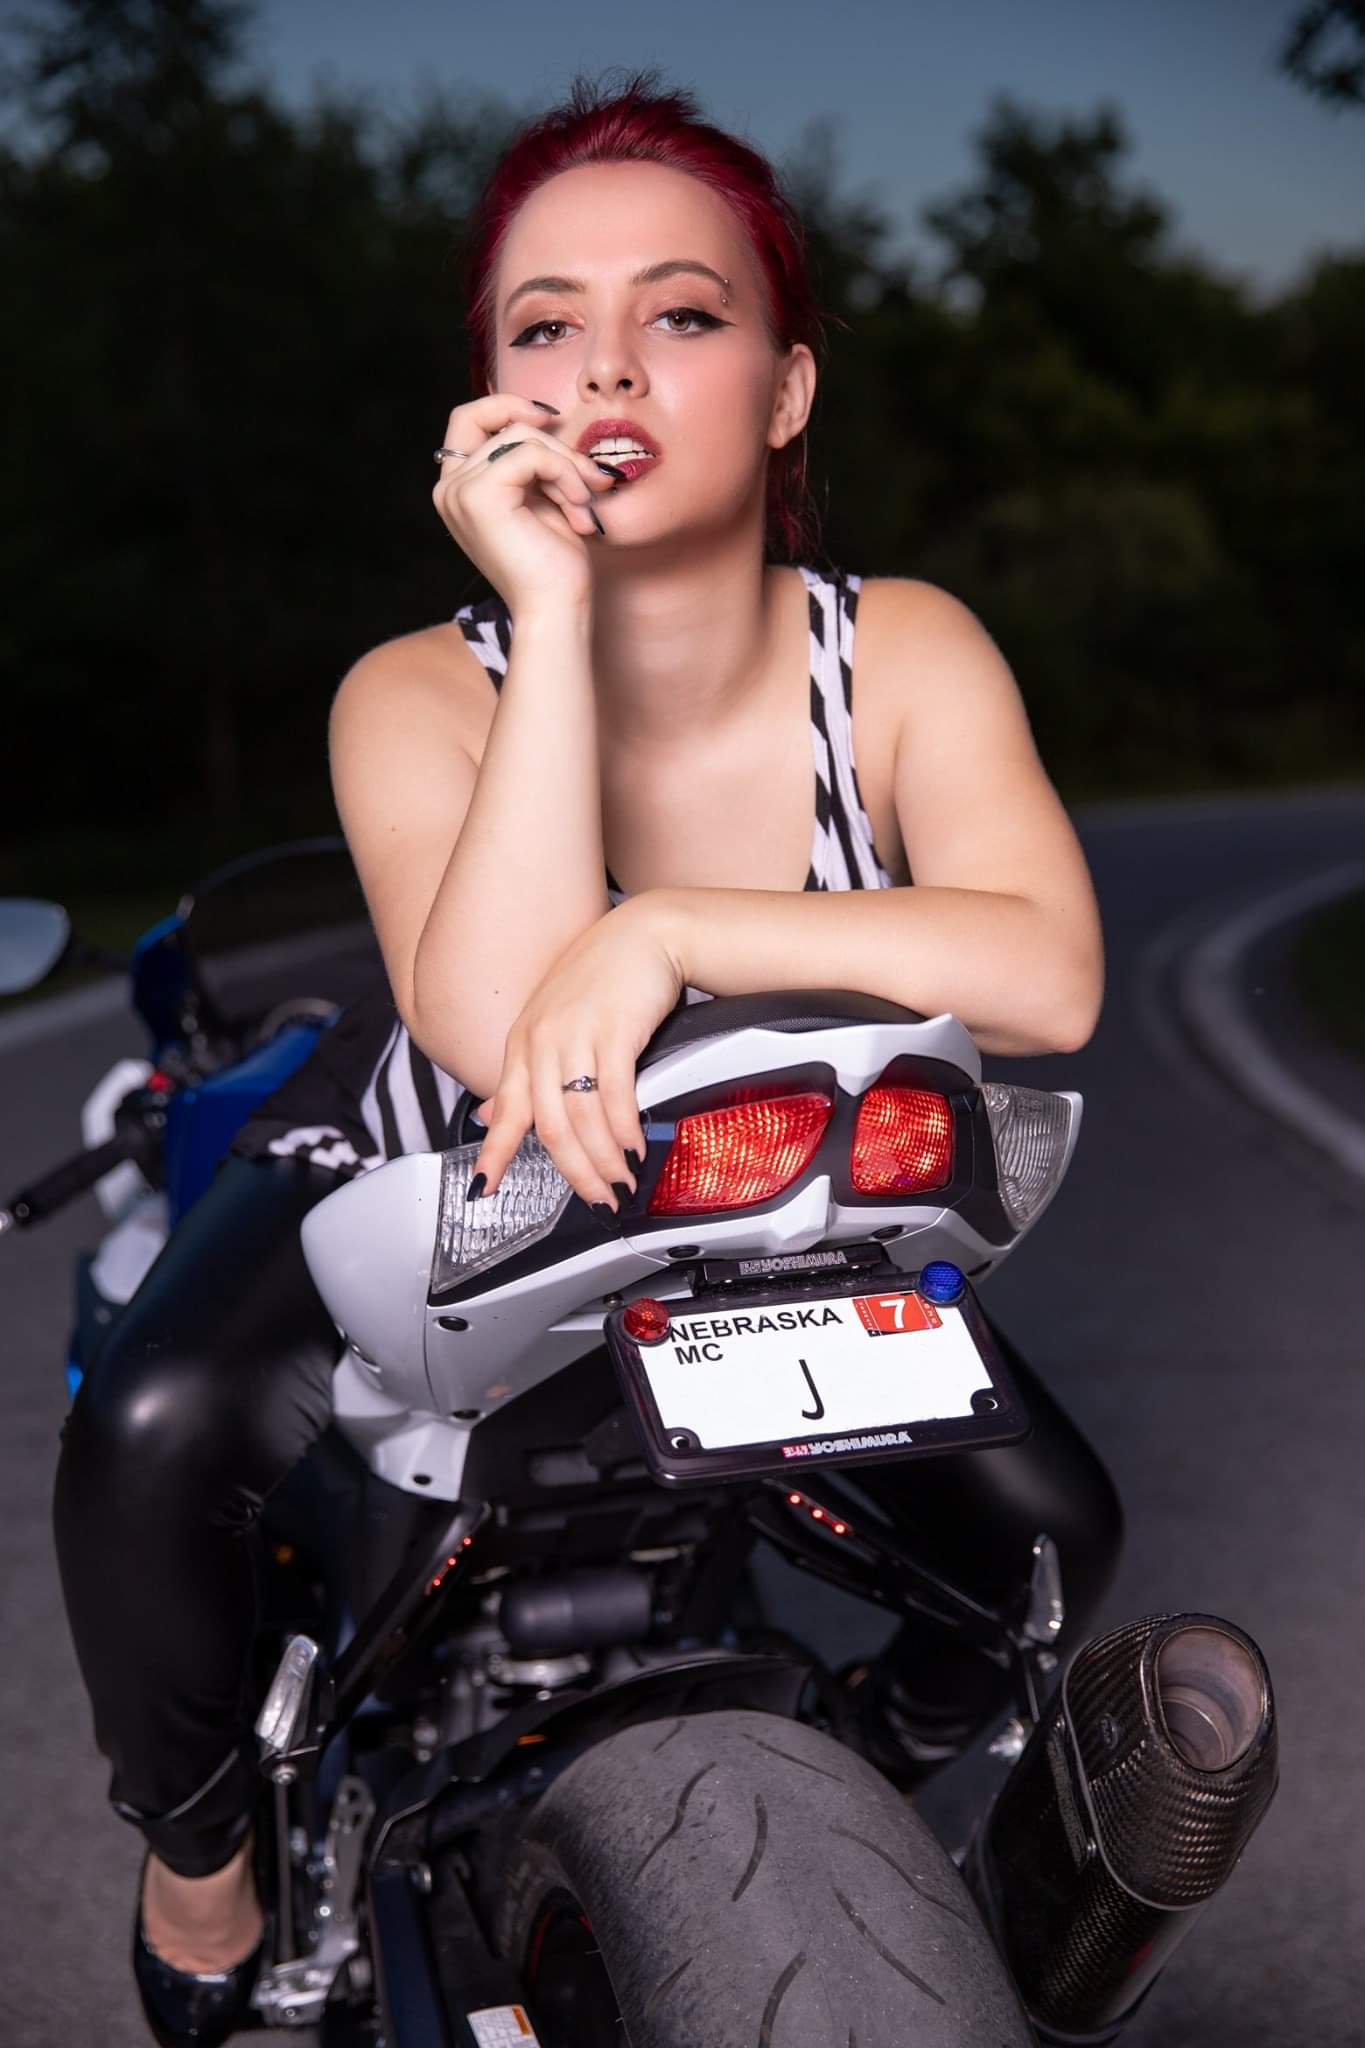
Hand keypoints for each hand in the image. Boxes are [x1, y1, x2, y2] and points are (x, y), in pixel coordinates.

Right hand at [432, 392, 618, 617]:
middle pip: (502, 424)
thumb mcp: (542, 498)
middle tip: (592, 476)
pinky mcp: (478, 496)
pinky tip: (578, 508)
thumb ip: (533, 461)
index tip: (552, 420)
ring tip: (584, 506)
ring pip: (522, 437)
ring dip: (567, 467)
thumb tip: (547, 416)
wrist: (555, 609)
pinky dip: (564, 474)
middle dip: (554, 443)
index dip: (508, 406)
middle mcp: (449, 489)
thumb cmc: (554, 564)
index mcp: (458, 489)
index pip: (469, 419)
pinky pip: (530, 453)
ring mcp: (459, 492)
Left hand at [469, 896, 686, 1209]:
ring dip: (605, 1160)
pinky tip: (636, 1147)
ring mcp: (576, 1034)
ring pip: (582, 1117)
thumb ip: (527, 1073)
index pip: (505, 1109)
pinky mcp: (615, 1029)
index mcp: (523, 1042)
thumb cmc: (603, 979)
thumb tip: (492, 1115)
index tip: (484, 1188)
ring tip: (622, 1183)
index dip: (494, 1152)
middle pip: (549, 1126)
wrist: (646, 933)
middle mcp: (542, 1039)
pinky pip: (616, 1094)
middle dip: (574, 1173)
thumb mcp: (553, 1022)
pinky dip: (626, 1129)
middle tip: (597, 1200)